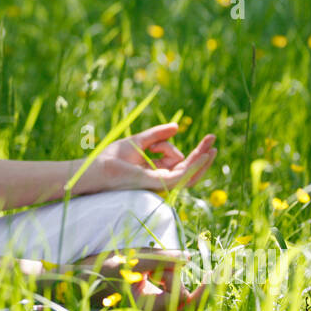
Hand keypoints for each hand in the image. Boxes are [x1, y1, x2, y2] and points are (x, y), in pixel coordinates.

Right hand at [74, 250, 208, 310]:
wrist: (70, 288)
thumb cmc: (96, 273)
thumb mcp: (129, 260)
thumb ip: (161, 258)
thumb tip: (189, 258)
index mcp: (148, 309)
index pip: (187, 300)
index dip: (207, 288)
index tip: (221, 271)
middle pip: (182, 299)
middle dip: (175, 276)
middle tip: (167, 262)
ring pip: (173, 297)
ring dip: (166, 278)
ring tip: (142, 268)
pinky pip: (163, 298)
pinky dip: (160, 282)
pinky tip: (142, 273)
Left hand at [95, 122, 216, 194]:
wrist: (97, 168)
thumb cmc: (111, 157)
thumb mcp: (138, 141)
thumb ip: (157, 135)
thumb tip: (177, 127)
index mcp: (155, 171)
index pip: (178, 161)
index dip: (190, 150)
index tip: (196, 134)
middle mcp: (159, 179)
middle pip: (187, 168)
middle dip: (201, 154)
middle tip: (213, 138)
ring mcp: (160, 183)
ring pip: (189, 174)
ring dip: (202, 160)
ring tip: (213, 146)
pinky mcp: (158, 183)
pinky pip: (181, 176)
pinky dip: (195, 166)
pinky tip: (204, 156)